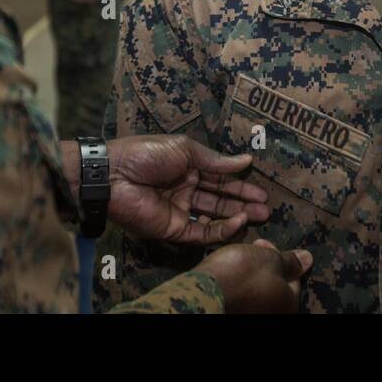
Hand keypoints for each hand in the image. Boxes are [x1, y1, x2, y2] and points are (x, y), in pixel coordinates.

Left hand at [106, 135, 270, 243]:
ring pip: (214, 216)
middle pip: (220, 198)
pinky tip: (238, 222)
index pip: (219, 177)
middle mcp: (186, 189)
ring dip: (237, 217)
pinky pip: (202, 231)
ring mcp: (180, 210)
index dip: (240, 184)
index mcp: (187, 167)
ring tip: (259, 216)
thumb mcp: (185, 149)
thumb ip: (216, 161)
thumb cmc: (147, 154)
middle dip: (243, 203)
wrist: (114, 175)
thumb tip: (246, 160)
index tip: (261, 190)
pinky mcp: (174, 229)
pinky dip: (221, 229)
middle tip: (266, 208)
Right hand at [196, 240, 311, 312]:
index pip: (294, 279)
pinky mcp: (235, 311)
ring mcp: (252, 313)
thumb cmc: (244, 273)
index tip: (265, 244)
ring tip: (241, 256)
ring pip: (260, 288)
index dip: (282, 257)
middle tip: (254, 248)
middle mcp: (272, 313)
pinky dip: (242, 281)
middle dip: (268, 262)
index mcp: (288, 304)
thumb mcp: (271, 259)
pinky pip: (245, 294)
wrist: (205, 288)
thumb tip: (309, 259)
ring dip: (255, 270)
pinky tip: (232, 270)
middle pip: (277, 284)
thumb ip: (291, 261)